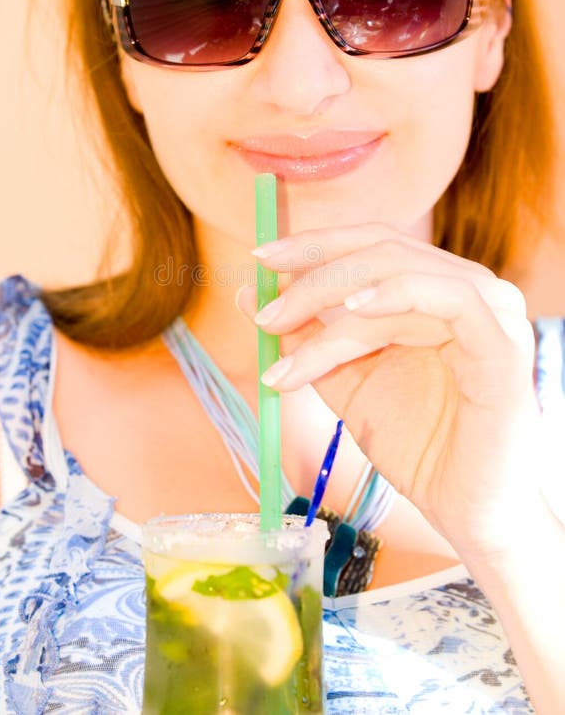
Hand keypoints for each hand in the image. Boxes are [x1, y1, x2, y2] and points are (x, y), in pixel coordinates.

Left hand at [236, 223, 540, 561]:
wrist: (462, 510)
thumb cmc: (414, 444)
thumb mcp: (345, 379)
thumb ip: (306, 334)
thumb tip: (248, 293)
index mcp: (435, 291)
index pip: (374, 243)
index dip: (316, 243)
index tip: (259, 258)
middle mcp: (467, 290)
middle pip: (384, 248)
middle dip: (313, 273)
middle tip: (263, 310)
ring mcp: (493, 313)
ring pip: (400, 274)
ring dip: (330, 297)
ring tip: (282, 330)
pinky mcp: (504, 344)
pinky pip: (449, 298)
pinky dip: (395, 294)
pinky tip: (352, 309)